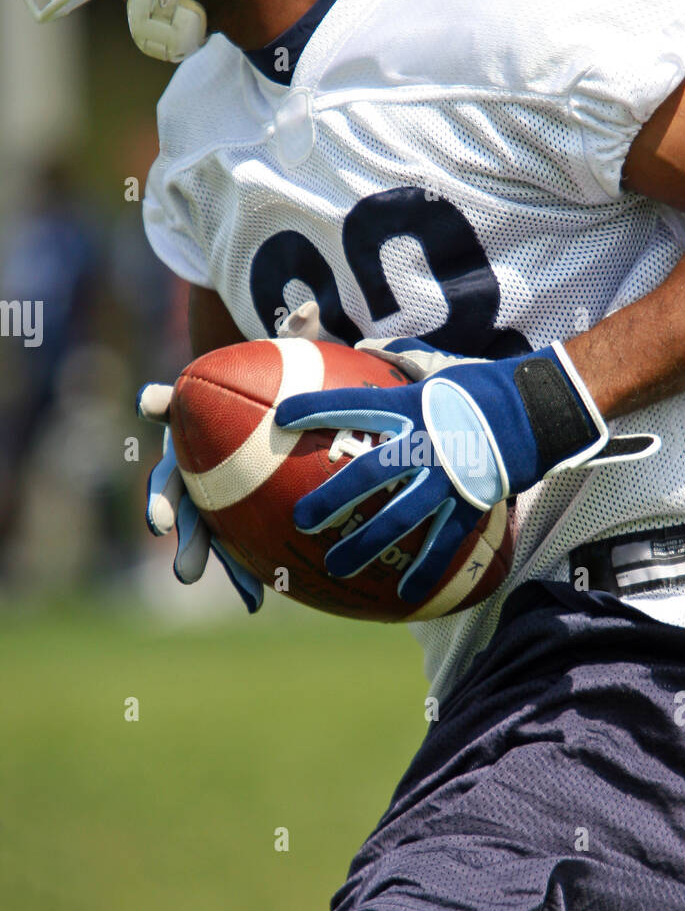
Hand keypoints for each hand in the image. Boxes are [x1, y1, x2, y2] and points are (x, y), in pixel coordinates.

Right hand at [134, 298, 323, 610]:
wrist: (281, 425)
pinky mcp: (232, 523)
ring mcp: (208, 494)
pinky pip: (235, 550)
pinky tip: (256, 601)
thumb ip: (299, 336)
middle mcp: (191, 457)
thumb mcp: (296, 361)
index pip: (173, 403)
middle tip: (160, 524)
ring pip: (195, 524)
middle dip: (163, 502)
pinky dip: (243, 574)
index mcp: (197, 416)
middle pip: (170, 478)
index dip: (161, 400)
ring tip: (187, 574)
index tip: (150, 401)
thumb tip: (308, 309)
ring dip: (191, 548)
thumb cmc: (285, 387)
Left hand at [275, 337, 659, 603]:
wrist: (542, 408)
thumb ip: (400, 362)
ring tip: (335, 566)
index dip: (316, 411)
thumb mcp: (440, 368)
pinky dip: (425, 570)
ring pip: (400, 517)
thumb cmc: (485, 387)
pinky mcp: (472, 502)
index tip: (279, 422)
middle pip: (369, 472)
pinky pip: (444, 543)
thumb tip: (364, 348)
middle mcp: (426, 443)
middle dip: (332, 498)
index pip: (354, 405)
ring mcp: (450, 477)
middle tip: (299, 521)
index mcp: (412, 406)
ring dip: (366, 544)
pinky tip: (402, 596)